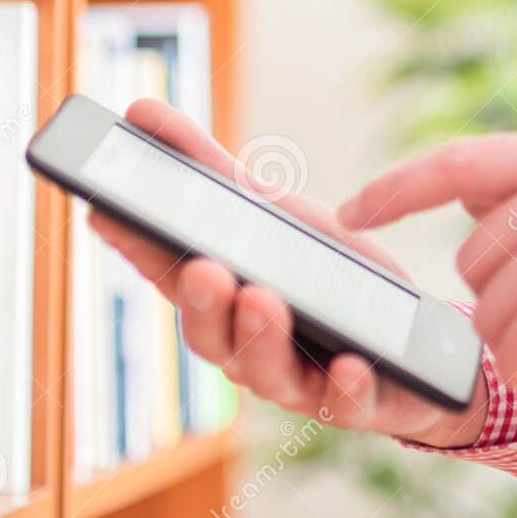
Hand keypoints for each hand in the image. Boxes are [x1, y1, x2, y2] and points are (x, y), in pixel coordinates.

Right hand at [88, 99, 489, 448]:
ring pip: (266, 374)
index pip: (165, 273)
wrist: (413, 335)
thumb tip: (140, 111)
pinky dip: (343, 388)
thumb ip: (209, 169)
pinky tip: (351, 364)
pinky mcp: (358, 402)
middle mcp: (245, 347)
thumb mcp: (274, 212)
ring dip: (261, 338)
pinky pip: (346, 406)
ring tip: (265, 300)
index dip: (134, 246)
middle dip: (203, 302)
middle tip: (206, 267)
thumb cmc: (323, 272)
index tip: (104, 209)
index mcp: (219, 299)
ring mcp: (299, 380)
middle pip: (208, 335)